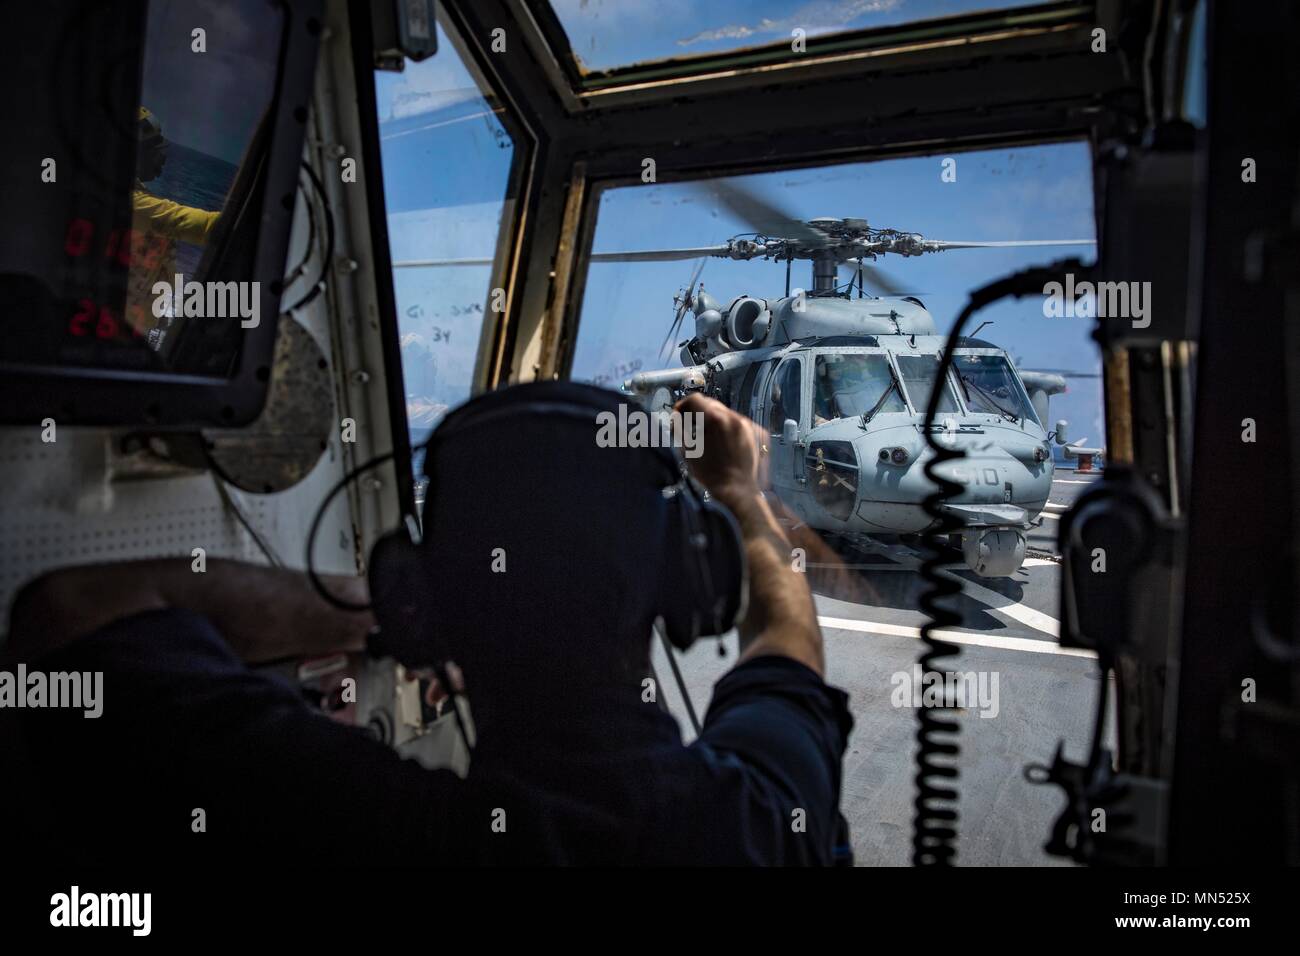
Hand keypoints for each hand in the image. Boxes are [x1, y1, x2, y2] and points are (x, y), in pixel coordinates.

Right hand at [675, 394, 760, 508]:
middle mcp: (733, 416)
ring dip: (714, 421)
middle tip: (690, 427)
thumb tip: (676, 418)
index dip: (683, 406)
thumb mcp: (688, 451)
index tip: (678, 416)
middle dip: (698, 413)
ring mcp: (747, 424)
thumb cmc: (710, 474)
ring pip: (726, 413)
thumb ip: (681, 430)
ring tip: (709, 438)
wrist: (739, 491)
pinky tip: (725, 445)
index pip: (695, 399)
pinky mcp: (758, 432)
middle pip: (711, 404)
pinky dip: (729, 429)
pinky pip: (739, 424)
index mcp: (714, 419)